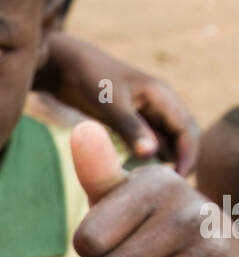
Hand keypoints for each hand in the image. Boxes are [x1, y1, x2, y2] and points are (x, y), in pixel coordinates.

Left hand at [22, 121, 238, 256]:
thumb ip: (96, 171)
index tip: (89, 246)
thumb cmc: (148, 220)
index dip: (85, 248)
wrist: (218, 248)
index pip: (90, 239)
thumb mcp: (120, 196)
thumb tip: (83, 130)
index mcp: (157, 183)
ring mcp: (210, 250)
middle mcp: (188, 212)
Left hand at [39, 35, 199, 174]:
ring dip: (168, 161)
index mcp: (162, 97)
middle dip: (183, 162)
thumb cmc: (89, 80)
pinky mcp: (134, 120)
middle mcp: (161, 104)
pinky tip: (140, 176)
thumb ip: (131, 128)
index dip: (188, 157)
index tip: (177, 181)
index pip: (188, 131)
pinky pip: (151, 142)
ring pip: (168, 142)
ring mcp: (148, 113)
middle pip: (184, 138)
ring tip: (156, 187)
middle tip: (171, 190)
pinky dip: (151, 158)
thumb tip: (152, 154)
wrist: (68, 66)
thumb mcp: (110, 105)